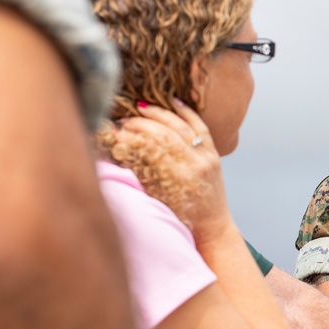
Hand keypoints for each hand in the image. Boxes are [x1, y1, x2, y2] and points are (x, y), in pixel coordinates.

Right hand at [111, 101, 232, 243]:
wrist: (212, 226)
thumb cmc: (181, 217)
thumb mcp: (157, 198)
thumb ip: (141, 173)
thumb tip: (120, 149)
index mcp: (179, 178)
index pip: (151, 148)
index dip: (131, 137)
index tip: (115, 131)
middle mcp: (195, 164)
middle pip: (165, 134)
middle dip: (142, 123)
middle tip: (124, 120)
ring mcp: (207, 157)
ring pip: (182, 126)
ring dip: (159, 114)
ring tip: (141, 107)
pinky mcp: (214, 154)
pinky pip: (201, 127)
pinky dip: (188, 113)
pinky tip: (174, 102)